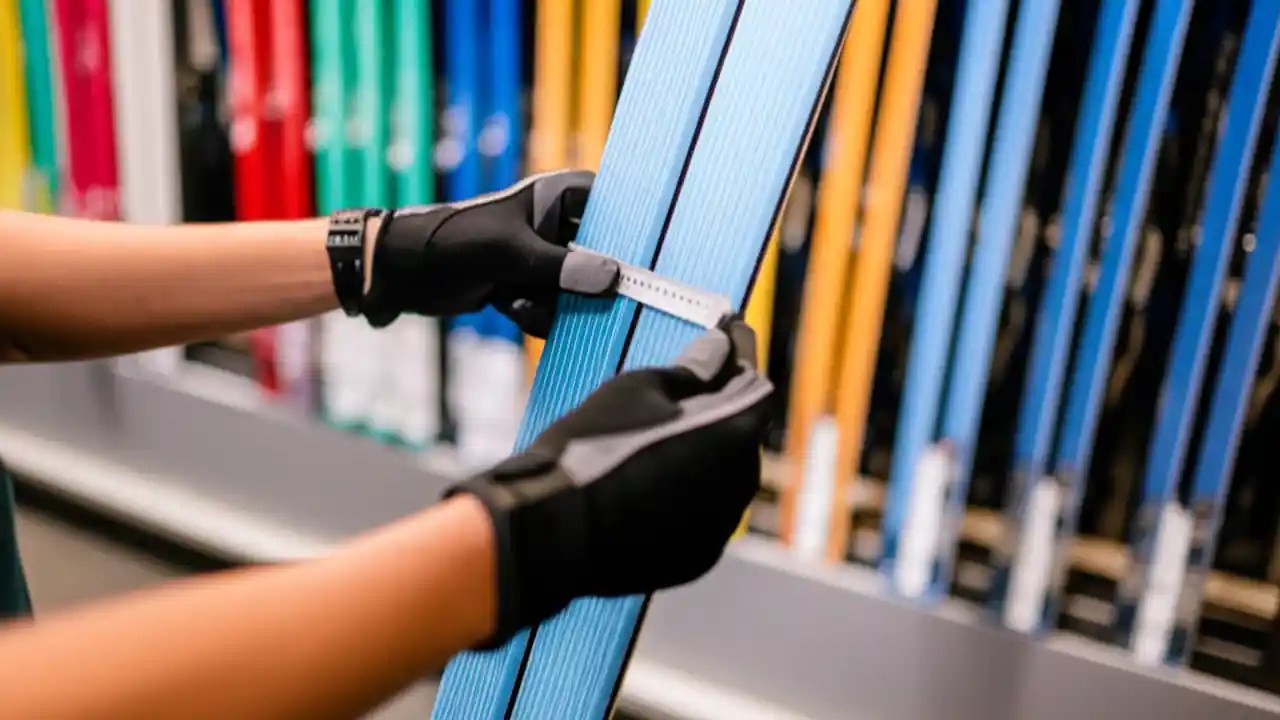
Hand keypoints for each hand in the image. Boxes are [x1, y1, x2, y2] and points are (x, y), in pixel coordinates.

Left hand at [361, 170, 619, 334]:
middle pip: (602, 258)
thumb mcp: (510, 254)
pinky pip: (556, 308)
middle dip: (584, 287)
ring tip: (519, 301)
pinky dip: (536, 314)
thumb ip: (562, 267)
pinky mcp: (530, 286)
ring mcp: (545, 259)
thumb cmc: (453, 242)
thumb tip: (613, 278)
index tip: (641, 266)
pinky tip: (509, 308)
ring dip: (553, 305)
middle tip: (581, 301)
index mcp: (556, 196)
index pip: (613, 206)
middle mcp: (556, 225)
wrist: (403, 272)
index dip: (630, 234)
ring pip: (579, 291)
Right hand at [448, 317, 773, 644]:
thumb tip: (717, 349)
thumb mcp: (637, 389)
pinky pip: (700, 513)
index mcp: (735, 436)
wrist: (551, 529)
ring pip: (720, 474)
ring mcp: (718, 528)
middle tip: (690, 377)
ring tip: (662, 429)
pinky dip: (684, 491)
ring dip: (702, 449)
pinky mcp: (694, 559)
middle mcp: (739, 485)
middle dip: (720, 404)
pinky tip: (650, 475)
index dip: (739, 355)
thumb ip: (689, 370)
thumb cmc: (592, 447)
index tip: (727, 332)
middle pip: (739, 431)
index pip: (754, 384)